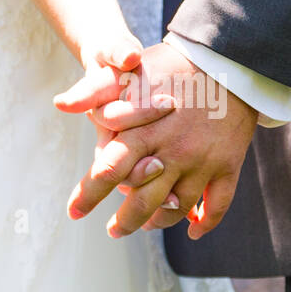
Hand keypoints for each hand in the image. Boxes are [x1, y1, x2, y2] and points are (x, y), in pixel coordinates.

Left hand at [57, 42, 257, 239]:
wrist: (230, 61)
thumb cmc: (174, 64)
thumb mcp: (130, 72)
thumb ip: (95, 90)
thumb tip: (60, 104)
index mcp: (146, 131)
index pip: (109, 169)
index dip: (89, 194)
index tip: (74, 212)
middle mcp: (174, 152)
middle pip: (142, 200)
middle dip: (123, 222)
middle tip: (112, 230)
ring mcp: (204, 162)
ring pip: (176, 208)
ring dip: (157, 222)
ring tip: (144, 225)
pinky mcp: (229, 165)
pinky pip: (217, 205)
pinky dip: (204, 222)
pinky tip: (192, 229)